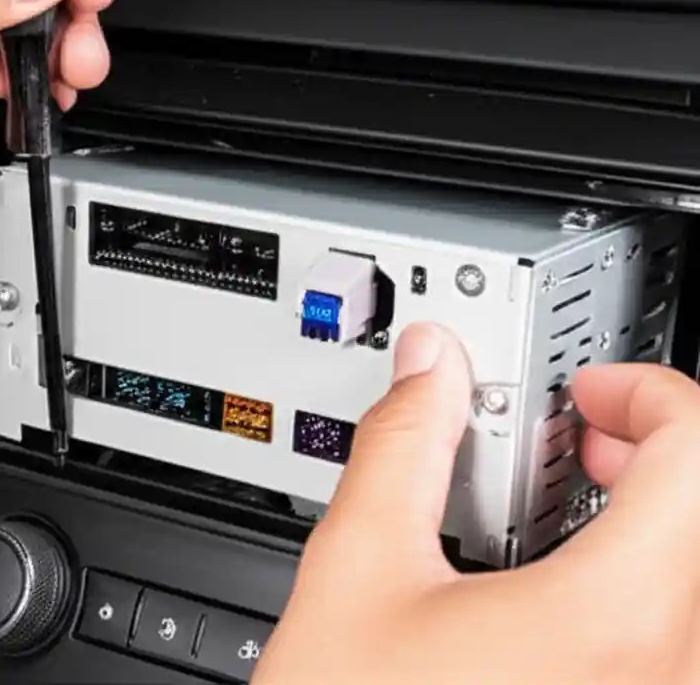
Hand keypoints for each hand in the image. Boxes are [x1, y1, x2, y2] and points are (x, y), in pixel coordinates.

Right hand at [252, 323, 699, 683]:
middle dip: (657, 454)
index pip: (699, 447)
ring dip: (656, 527)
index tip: (588, 398)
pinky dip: (647, 594)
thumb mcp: (358, 571)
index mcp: (619, 616)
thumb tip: (427, 369)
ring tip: (568, 528)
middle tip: (583, 447)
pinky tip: (561, 606)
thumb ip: (401, 447)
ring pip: (696, 583)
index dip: (648, 392)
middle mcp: (671, 668)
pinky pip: (677, 638)